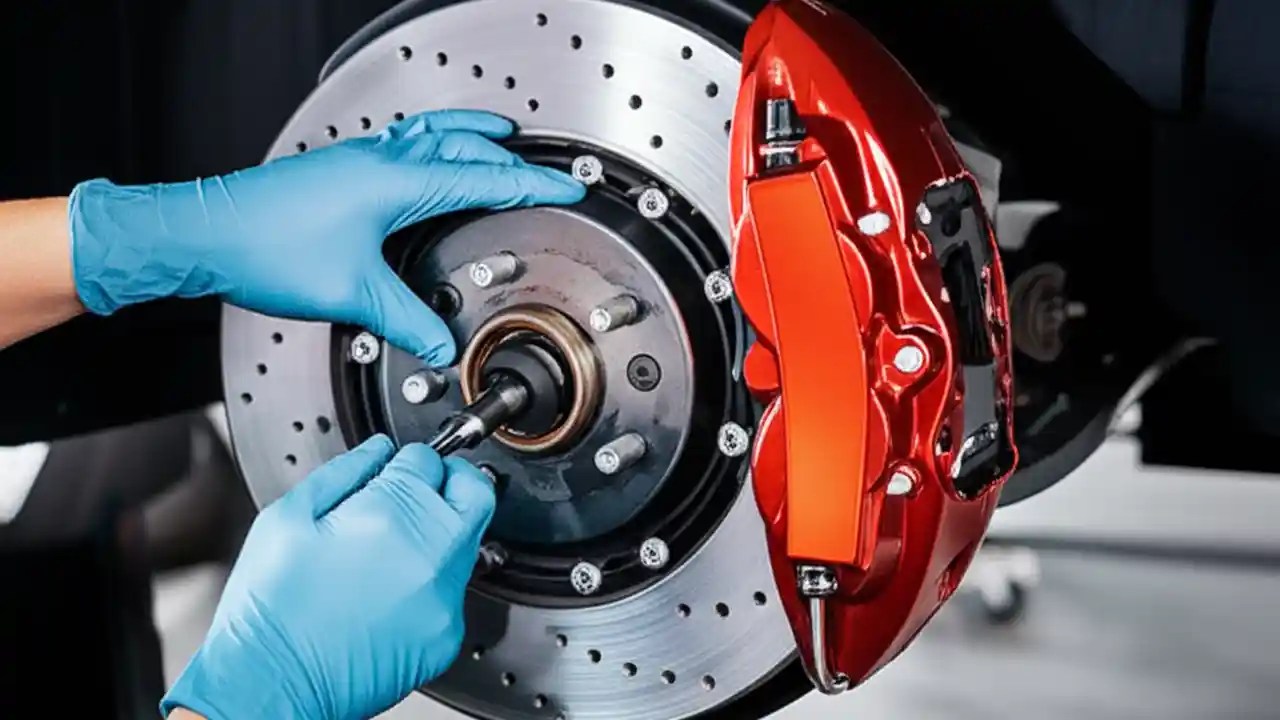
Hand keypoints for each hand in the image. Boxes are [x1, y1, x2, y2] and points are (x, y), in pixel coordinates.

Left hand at [68, 110, 583, 362]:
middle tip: (544, 167)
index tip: (566, 187)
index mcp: (397, 182)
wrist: (205, 234)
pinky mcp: (342, 167)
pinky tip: (429, 158)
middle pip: (465, 145)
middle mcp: (382, 161)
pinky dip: (437, 141)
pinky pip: (407, 141)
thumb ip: (407, 319)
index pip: (483, 178)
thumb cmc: (268, 250)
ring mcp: (361, 158)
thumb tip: (440, 343)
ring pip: (433, 133)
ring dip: (472, 135)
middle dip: (511, 156)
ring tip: (499, 137)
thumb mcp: (353, 294)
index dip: (530, 185)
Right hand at [160, 435, 495, 719]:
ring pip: (468, 542)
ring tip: (389, 549)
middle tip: (422, 491)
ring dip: (441, 532)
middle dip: (452, 482)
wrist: (271, 687)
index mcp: (390, 515)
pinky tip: (389, 590)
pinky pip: (454, 591)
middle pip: (475, 493)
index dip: (407, 460)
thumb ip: (344, 471)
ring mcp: (443, 599)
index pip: (428, 460)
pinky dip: (432, 582)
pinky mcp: (446, 635)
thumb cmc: (270, 610)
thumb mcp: (287, 518)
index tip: (392, 471)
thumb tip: (379, 451)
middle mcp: (429, 555)